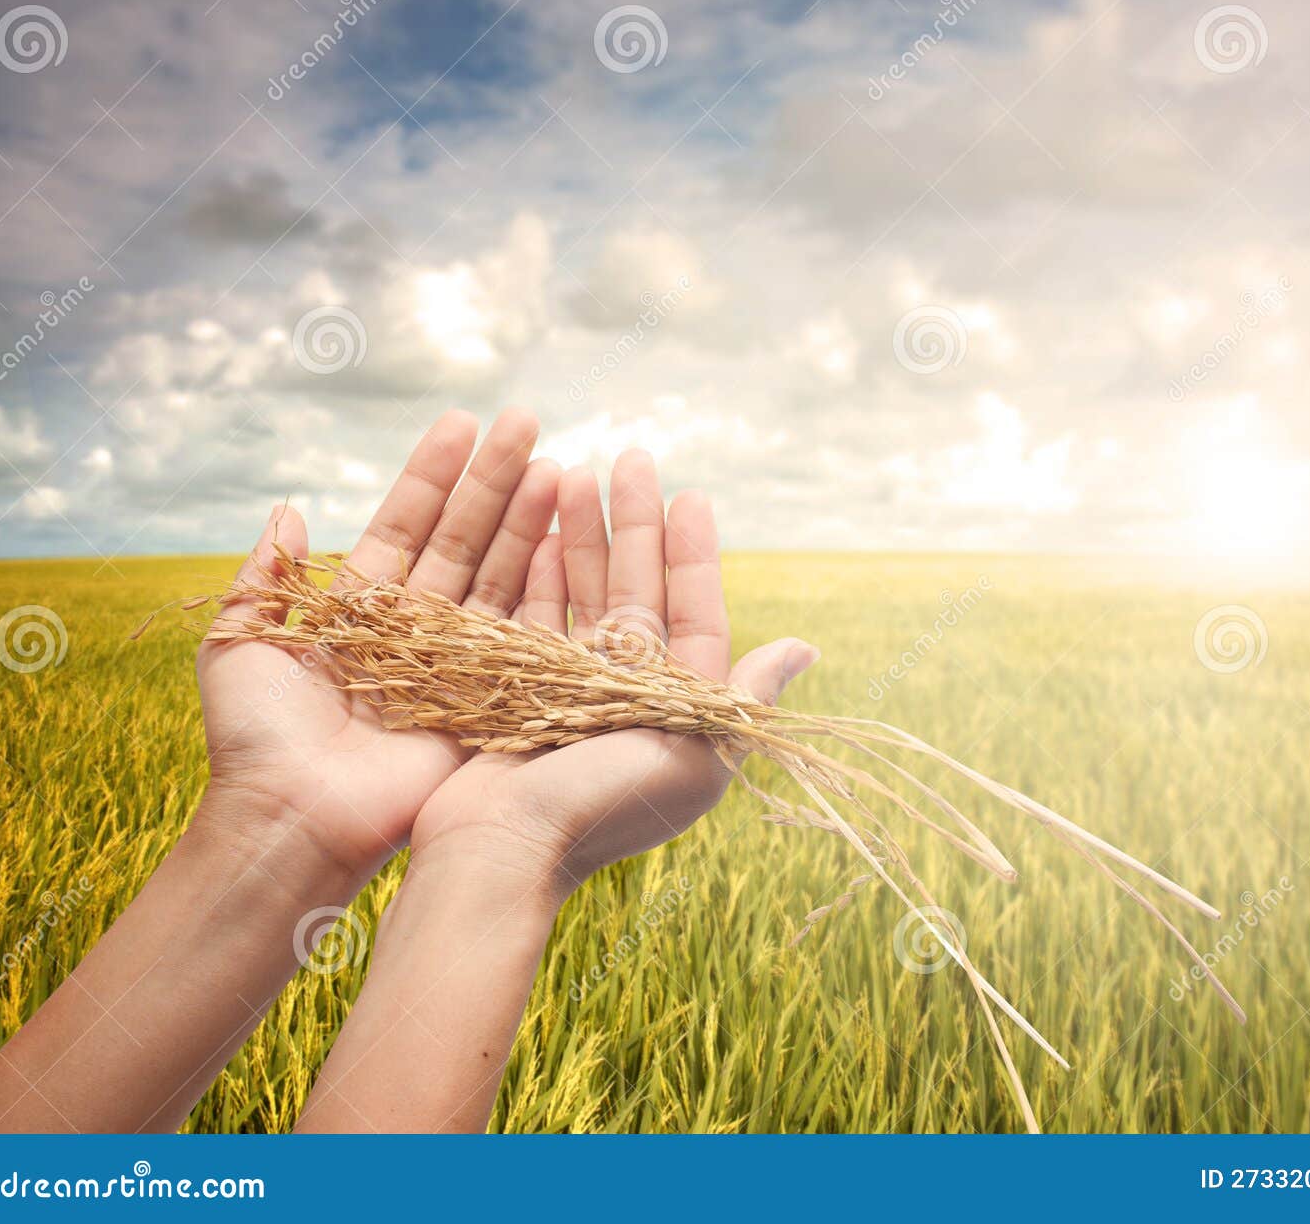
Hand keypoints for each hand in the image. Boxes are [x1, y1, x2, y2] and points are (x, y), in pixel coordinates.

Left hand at [196, 408, 560, 879]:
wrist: (294, 817)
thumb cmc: (256, 738)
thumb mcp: (238, 642)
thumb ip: (266, 576)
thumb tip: (287, 507)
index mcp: (361, 611)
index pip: (405, 526)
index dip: (432, 476)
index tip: (461, 422)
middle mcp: (416, 629)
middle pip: (463, 539)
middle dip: (494, 481)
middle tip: (527, 421)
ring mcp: (457, 661)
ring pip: (498, 574)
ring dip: (526, 518)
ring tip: (555, 463)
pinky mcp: (488, 697)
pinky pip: (520, 629)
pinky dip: (543, 582)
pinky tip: (565, 534)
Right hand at [296, 450, 816, 1131]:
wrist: (502, 853)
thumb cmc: (605, 806)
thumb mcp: (695, 755)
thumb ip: (744, 697)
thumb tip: (806, 648)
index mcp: (676, 707)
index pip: (692, 611)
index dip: (692, 553)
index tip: (690, 493)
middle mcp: (626, 694)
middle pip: (635, 589)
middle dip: (634, 523)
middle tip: (631, 456)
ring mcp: (568, 688)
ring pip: (583, 593)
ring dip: (584, 533)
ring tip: (577, 470)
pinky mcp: (516, 687)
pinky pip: (533, 614)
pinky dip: (540, 570)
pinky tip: (542, 525)